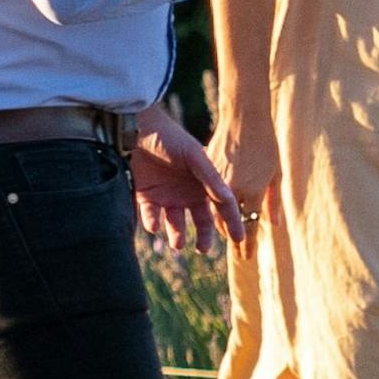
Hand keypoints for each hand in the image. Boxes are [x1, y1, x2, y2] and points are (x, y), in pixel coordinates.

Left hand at [124, 119, 239, 244]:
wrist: (139, 129)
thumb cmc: (171, 139)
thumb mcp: (195, 157)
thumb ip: (211, 179)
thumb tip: (229, 200)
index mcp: (203, 182)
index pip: (222, 205)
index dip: (232, 221)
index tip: (239, 238)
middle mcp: (187, 191)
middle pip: (201, 221)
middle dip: (204, 237)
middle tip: (203, 248)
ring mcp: (167, 195)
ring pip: (175, 224)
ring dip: (177, 235)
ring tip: (177, 243)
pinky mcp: (146, 197)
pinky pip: (151, 216)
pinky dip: (153, 223)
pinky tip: (154, 225)